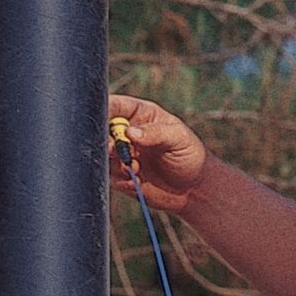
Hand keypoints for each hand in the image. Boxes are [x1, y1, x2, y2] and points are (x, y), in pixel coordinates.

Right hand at [107, 93, 207, 213]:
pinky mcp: (121, 176)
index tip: (105, 121)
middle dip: (106, 141)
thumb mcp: (178, 138)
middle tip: (114, 151)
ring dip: (116, 163)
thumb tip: (129, 132)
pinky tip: (138, 182)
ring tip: (135, 169)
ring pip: (104, 155)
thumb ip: (155, 133)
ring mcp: (122, 154)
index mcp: (140, 114)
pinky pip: (110, 176)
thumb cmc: (190, 155)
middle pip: (102, 131)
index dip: (104, 110)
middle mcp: (127, 133)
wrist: (193, 189)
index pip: (115, 106)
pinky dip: (121, 180)